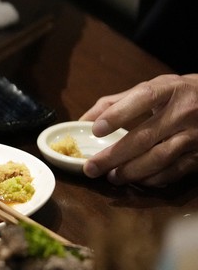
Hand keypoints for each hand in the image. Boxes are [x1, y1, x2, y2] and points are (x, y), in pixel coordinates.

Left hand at [80, 74, 197, 186]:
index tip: (96, 130)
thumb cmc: (176, 95)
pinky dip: (154, 178)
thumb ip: (115, 103)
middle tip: (92, 168)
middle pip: (145, 136)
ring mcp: (195, 134)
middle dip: (114, 155)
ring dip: (132, 171)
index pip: (142, 99)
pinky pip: (176, 170)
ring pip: (160, 157)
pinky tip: (137, 180)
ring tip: (111, 177)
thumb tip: (82, 121)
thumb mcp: (150, 88)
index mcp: (168, 89)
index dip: (118, 114)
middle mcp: (184, 111)